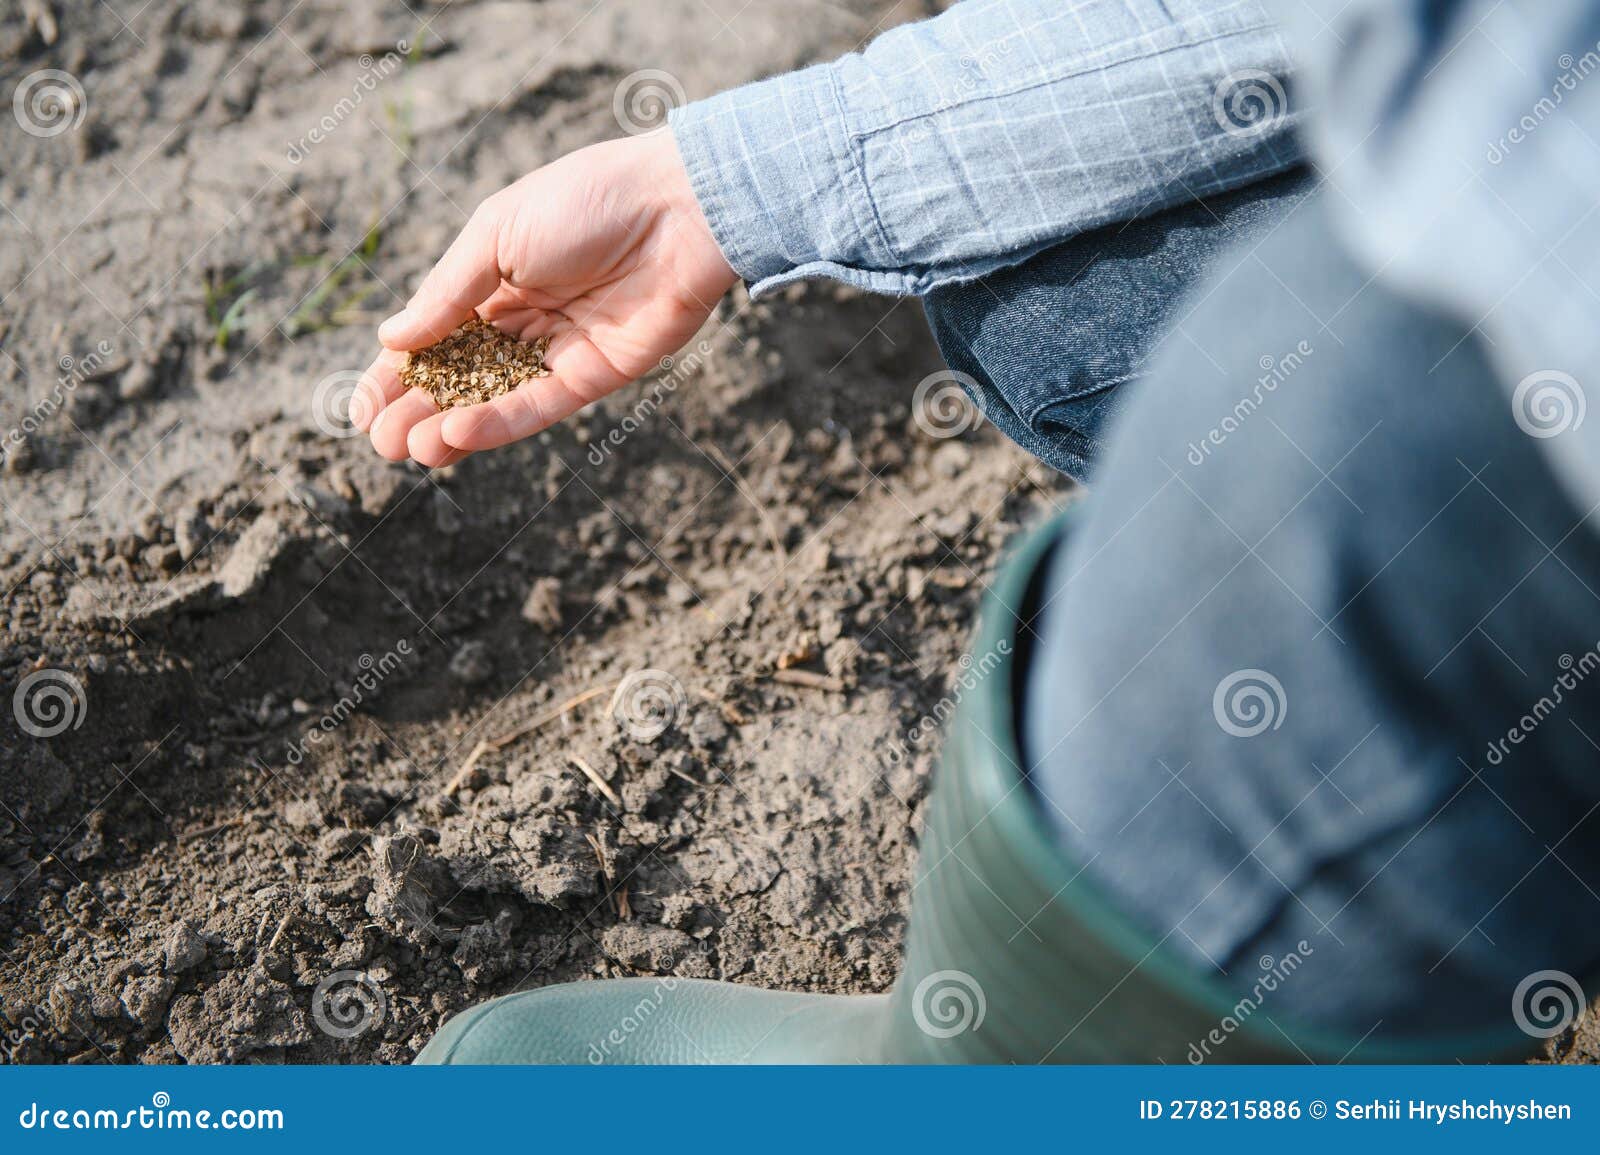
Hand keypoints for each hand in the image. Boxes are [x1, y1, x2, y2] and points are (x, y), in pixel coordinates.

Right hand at [352, 131, 737, 465]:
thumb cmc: (587, 200)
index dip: (396, 372)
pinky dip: (498, 422)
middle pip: (460, 376)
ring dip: (450, 426)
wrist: (676, 206)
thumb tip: (391, 338)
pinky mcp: (597, 375)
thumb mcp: (497, 235)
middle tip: (379, 443)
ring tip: (408, 450)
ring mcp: (561, 351)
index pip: (434, 336)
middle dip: (417, 409)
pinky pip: (539, 406)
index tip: (360, 408)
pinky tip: (456, 433)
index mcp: (494, 279)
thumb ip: (447, 292)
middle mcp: (525, 320)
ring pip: (495, 399)